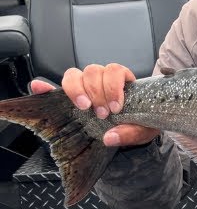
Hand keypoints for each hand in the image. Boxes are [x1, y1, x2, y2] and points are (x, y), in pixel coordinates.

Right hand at [30, 64, 159, 147]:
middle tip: (102, 113)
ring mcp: (87, 88)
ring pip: (76, 74)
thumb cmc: (142, 124)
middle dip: (97, 92)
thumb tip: (110, 137)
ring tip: (84, 108)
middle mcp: (104, 80)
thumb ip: (132, 132)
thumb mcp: (145, 129)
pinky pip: (56, 88)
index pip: (115, 70)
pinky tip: (39, 88)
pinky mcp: (72, 98)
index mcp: (124, 82)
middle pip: (93, 70)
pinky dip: (46, 87)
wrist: (135, 129)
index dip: (114, 86)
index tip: (116, 107)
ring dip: (78, 90)